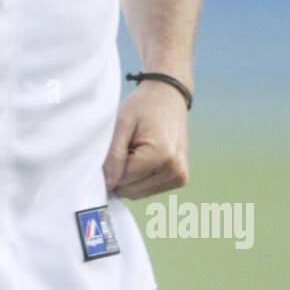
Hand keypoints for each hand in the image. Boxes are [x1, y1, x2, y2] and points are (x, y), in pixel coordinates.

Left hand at [102, 80, 189, 199]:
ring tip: (136, 150)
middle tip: (127, 147)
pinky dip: (139, 177)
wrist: (168, 96)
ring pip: (137, 193)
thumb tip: (109, 185)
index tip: (118, 145)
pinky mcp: (180, 179)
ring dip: (130, 176)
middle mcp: (175, 170)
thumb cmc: (142, 107)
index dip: (112, 165)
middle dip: (121, 172)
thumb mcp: (121, 124)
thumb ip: (113, 155)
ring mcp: (180, 177)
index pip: (123, 180)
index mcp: (162, 155)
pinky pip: (147, 190)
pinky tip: (144, 157)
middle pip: (130, 190)